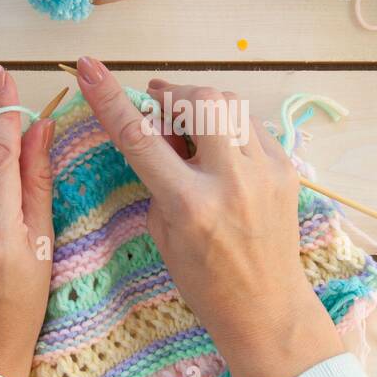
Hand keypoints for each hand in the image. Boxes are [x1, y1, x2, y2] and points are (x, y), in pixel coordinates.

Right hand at [74, 57, 344, 376]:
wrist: (267, 308)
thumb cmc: (205, 281)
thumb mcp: (164, 233)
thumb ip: (158, 177)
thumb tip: (160, 131)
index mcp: (190, 205)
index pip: (141, 137)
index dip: (109, 98)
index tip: (89, 67)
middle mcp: (231, 182)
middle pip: (201, 99)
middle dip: (175, 94)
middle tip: (160, 106)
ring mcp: (265, 172)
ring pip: (230, 104)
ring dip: (203, 107)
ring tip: (191, 131)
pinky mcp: (287, 170)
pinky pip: (252, 126)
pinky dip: (230, 128)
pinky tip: (221, 152)